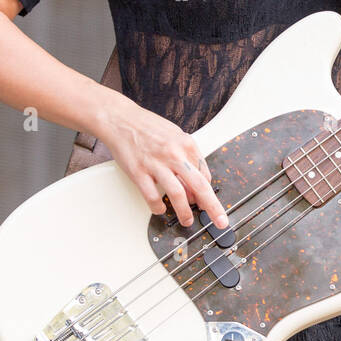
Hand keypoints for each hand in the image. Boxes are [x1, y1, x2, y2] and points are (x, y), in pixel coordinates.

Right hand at [97, 96, 229, 230]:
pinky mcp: (138, 171)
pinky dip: (158, 207)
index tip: (211, 204)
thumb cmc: (148, 128)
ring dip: (185, 212)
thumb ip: (187, 157)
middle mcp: (174, 154)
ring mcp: (156, 164)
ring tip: (187, 221)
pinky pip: (152, 196)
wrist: (121, 119)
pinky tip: (160, 209)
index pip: (205, 175)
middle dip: (212, 207)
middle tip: (219, 221)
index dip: (208, 192)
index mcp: (187, 144)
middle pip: (199, 186)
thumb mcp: (176, 136)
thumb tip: (195, 182)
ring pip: (178, 194)